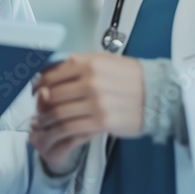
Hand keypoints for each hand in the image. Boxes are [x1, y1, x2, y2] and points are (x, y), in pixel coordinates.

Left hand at [30, 53, 143, 174]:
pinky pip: (71, 128)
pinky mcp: (102, 122)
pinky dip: (57, 132)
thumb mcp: (103, 60)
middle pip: (51, 95)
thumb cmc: (130, 77)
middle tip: (38, 110)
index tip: (35, 91)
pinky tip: (55, 133)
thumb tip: (51, 69)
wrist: (158, 94)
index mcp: (88, 64)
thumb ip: (77, 63)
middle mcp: (90, 82)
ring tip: (43, 123)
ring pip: (58, 113)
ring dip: (46, 121)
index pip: (50, 74)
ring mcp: (96, 103)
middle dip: (40, 105)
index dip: (37, 84)